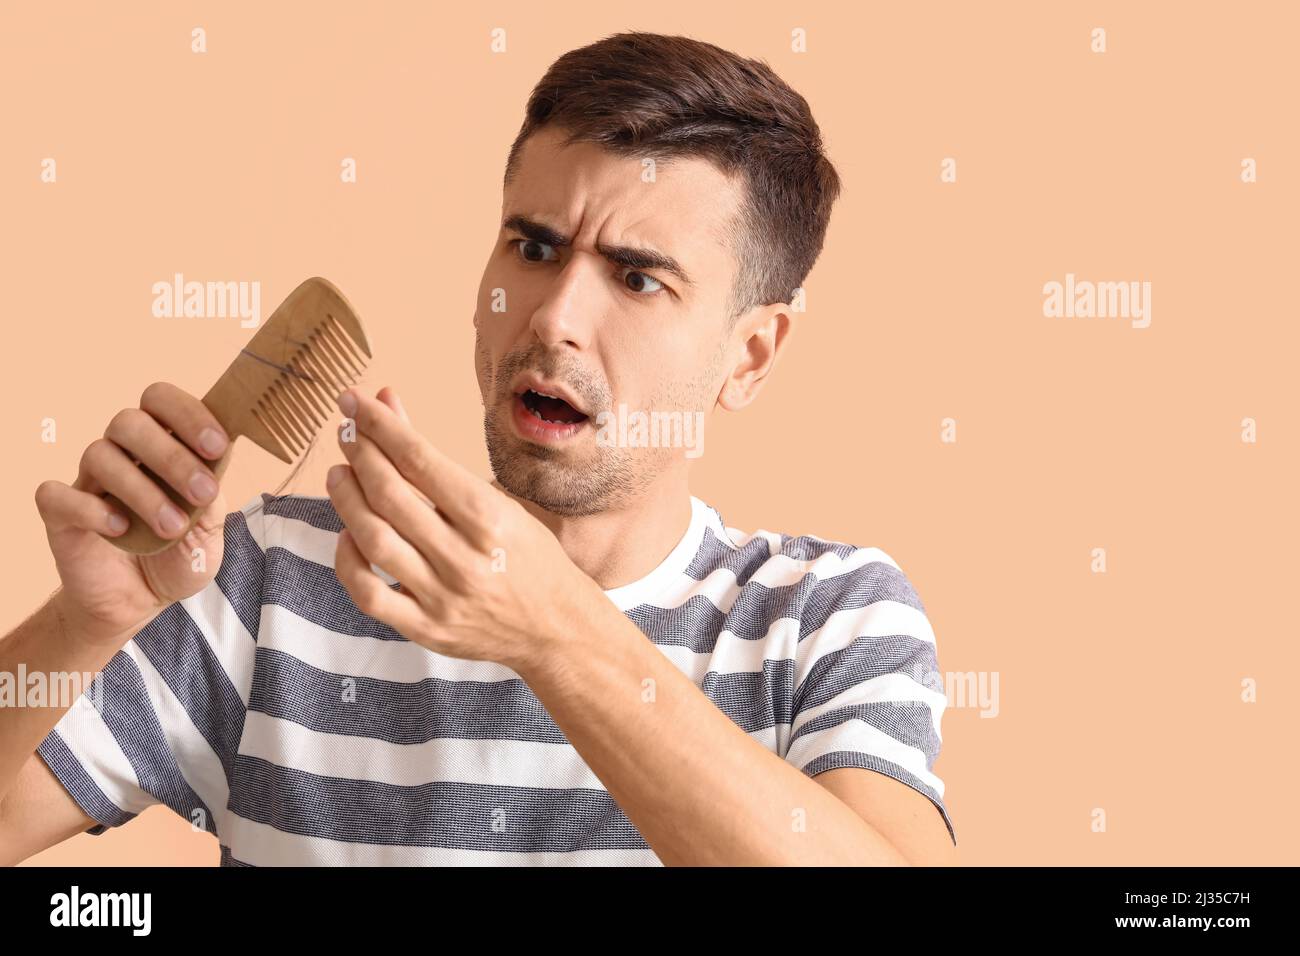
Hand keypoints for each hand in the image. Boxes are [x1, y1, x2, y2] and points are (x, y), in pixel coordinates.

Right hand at [34, 382, 230, 646]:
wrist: (143, 602)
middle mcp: (121, 455)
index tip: (218, 447)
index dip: (188, 414)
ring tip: (173, 527)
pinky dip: (90, 509)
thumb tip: (215, 462)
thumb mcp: (210, 530)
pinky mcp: (60, 515)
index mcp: (160, 446)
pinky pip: (58, 496)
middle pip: (129, 422)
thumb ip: (212, 496)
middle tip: (202, 492)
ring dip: (143, 491)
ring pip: (100, 456)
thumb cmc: (179, 556)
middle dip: (171, 455)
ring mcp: (89, 482)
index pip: (162, 401)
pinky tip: (120, 529)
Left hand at [326, 385, 602, 674]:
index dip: (380, 425)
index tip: (355, 401)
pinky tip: (348, 535)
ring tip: (340, 474)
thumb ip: (436, 461)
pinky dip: (348, 561)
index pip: (420, 460)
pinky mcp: (426, 628)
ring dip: (346, 500)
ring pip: (372, 540)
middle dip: (360, 454)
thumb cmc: (528, 556)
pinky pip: (368, 594)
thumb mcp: (497, 502)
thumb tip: (388, 404)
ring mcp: (442, 596)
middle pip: (390, 495)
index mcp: (490, 518)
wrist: (556, 627)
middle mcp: (464, 557)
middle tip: (346, 432)